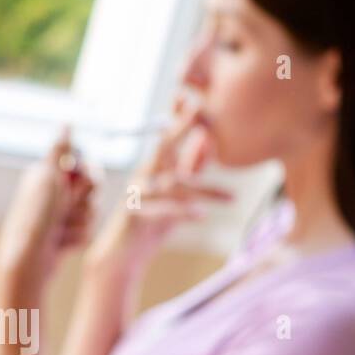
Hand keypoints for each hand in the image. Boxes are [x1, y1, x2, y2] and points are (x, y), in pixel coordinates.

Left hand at [0, 127, 97, 299]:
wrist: (29, 260)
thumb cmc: (35, 217)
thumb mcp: (47, 177)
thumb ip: (60, 150)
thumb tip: (67, 124)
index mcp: (49, 175)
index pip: (86, 165)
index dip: (89, 175)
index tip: (81, 181)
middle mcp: (55, 193)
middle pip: (93, 189)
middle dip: (84, 201)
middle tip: (64, 208)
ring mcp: (61, 216)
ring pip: (92, 213)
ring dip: (78, 222)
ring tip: (58, 230)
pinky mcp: (66, 236)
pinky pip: (87, 232)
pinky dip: (75, 238)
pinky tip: (60, 244)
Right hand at [87, 92, 231, 272]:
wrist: (122, 258)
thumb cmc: (149, 228)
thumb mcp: (174, 201)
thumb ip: (189, 179)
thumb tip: (209, 154)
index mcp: (153, 170)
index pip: (168, 139)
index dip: (179, 118)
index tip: (190, 96)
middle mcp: (143, 176)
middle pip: (164, 147)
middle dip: (182, 126)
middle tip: (198, 105)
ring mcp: (137, 194)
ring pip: (174, 186)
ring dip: (206, 192)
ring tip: (232, 199)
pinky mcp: (134, 215)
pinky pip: (163, 211)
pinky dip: (184, 212)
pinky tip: (202, 216)